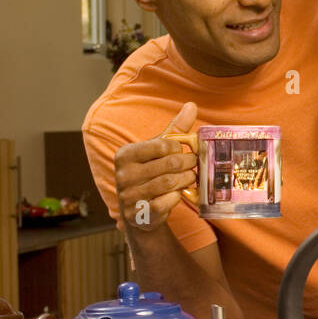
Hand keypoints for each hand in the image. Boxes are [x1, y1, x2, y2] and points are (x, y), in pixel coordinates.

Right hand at [114, 102, 197, 232]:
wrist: (139, 212)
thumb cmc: (150, 173)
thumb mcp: (158, 150)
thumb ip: (175, 129)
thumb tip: (191, 105)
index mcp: (126, 154)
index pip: (162, 145)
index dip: (179, 149)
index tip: (183, 152)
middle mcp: (124, 174)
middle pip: (170, 164)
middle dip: (188, 164)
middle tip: (193, 165)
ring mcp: (130, 195)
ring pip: (170, 183)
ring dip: (186, 179)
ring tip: (190, 177)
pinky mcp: (139, 213)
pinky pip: (167, 202)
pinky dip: (177, 197)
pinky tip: (178, 194)